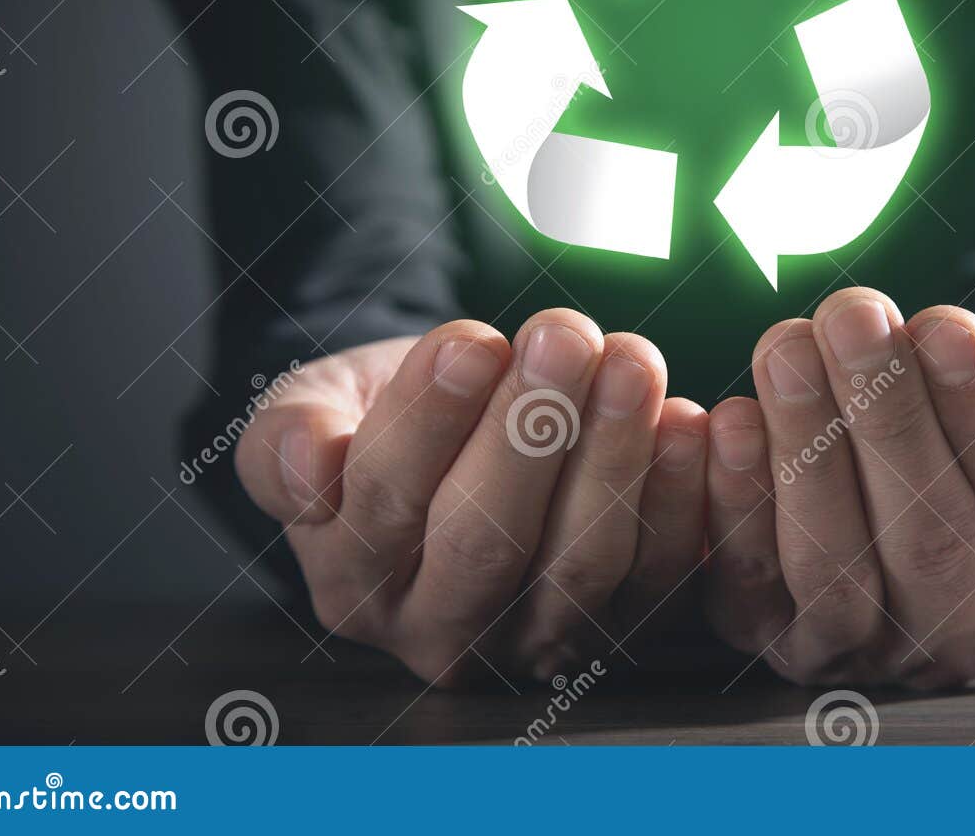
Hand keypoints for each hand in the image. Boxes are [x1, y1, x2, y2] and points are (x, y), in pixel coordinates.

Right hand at [233, 311, 708, 684]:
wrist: (453, 439)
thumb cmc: (377, 420)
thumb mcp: (312, 411)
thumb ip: (287, 436)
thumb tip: (302, 464)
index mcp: (350, 579)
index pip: (386, 503)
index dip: (430, 420)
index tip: (472, 339)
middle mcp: (439, 631)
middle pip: (485, 543)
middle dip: (532, 432)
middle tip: (565, 336)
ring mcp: (536, 638)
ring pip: (581, 564)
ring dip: (614, 455)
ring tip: (630, 359)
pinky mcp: (622, 627)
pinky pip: (660, 577)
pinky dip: (679, 499)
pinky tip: (687, 420)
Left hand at [701, 287, 974, 687]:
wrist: (896, 458)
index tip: (946, 326)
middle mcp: (950, 641)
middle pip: (929, 542)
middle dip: (887, 418)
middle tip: (853, 314)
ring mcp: (853, 646)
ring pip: (834, 566)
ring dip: (806, 447)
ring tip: (787, 345)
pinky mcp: (762, 632)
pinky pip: (745, 577)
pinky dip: (733, 499)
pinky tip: (726, 418)